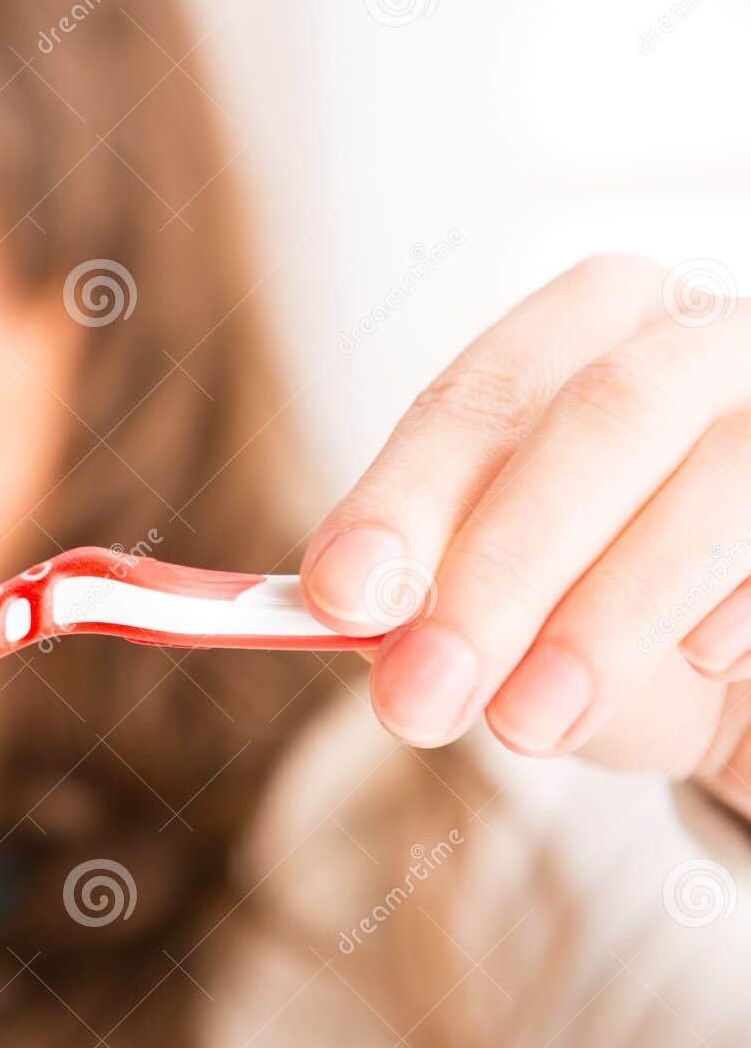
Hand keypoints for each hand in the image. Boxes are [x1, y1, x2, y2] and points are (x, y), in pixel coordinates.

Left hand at [299, 254, 750, 817]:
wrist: (749, 639)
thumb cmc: (613, 582)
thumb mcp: (510, 583)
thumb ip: (433, 589)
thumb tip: (354, 622)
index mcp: (587, 321)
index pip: (477, 400)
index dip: (404, 498)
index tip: (339, 594)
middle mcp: (700, 334)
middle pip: (600, 421)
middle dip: (500, 570)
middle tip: (420, 697)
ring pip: (721, 481)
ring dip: (612, 615)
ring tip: (526, 725)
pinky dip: (739, 611)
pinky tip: (700, 666)